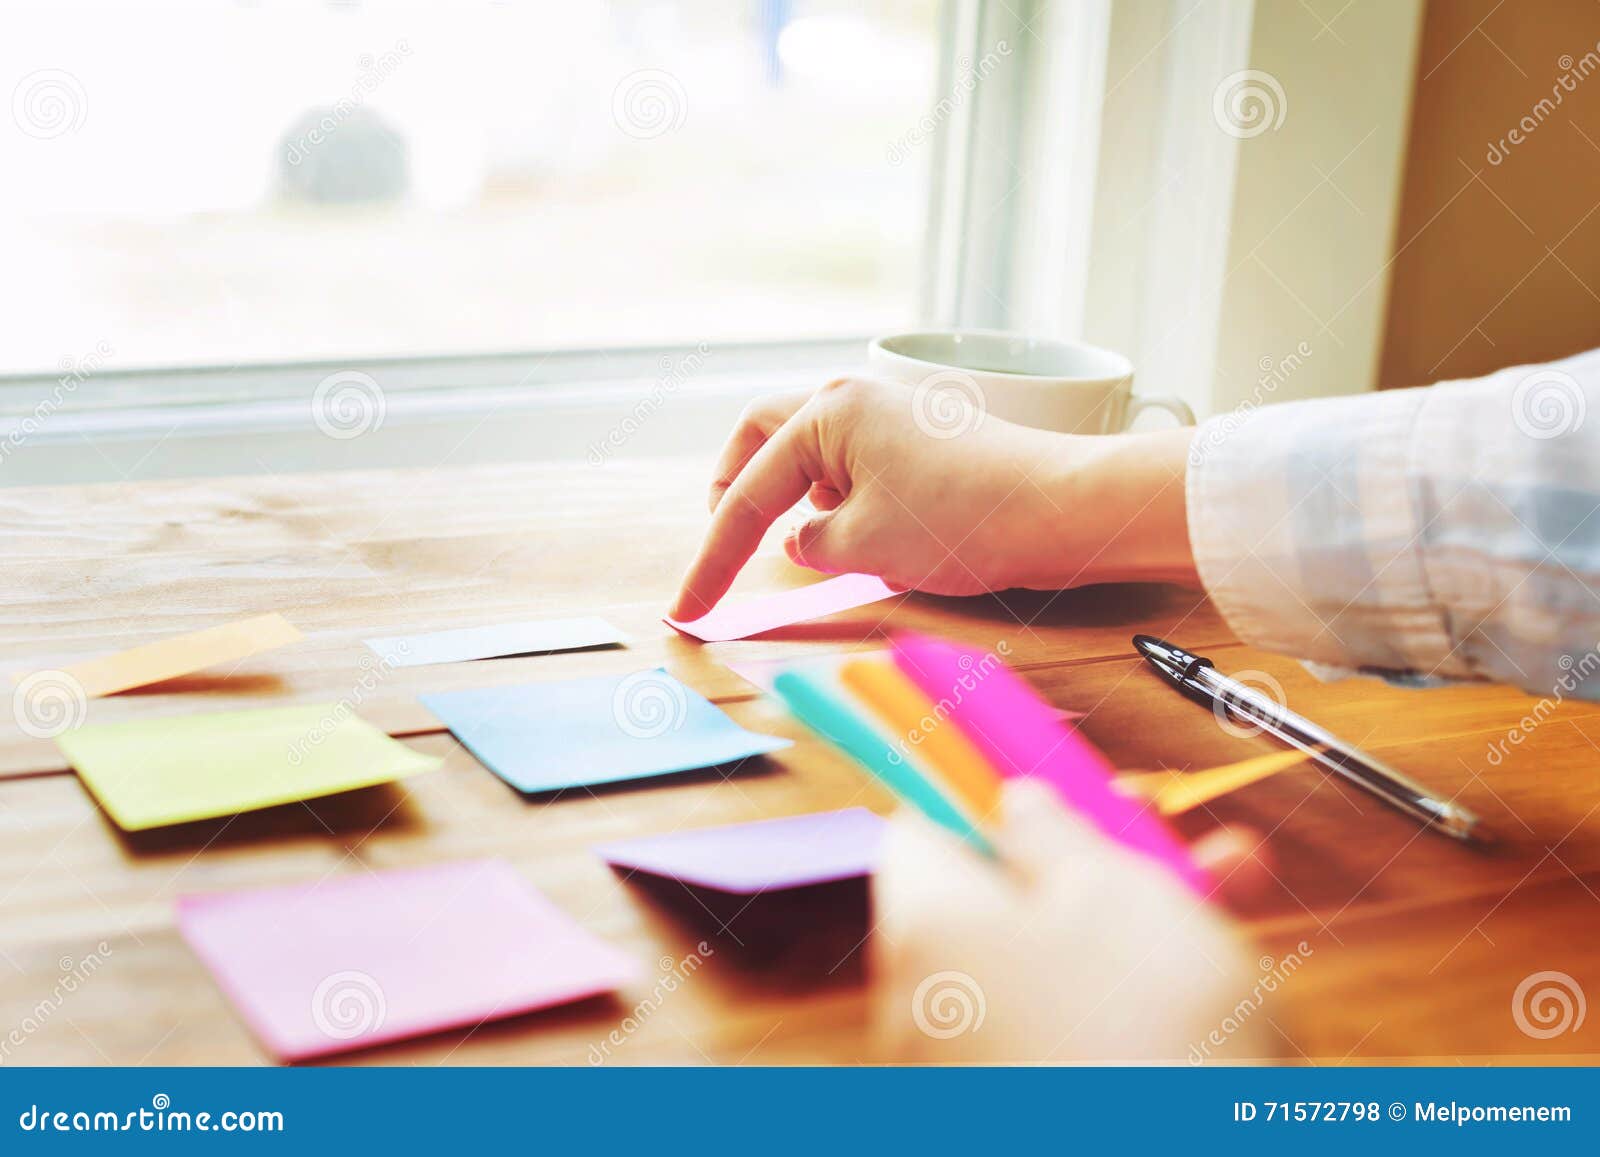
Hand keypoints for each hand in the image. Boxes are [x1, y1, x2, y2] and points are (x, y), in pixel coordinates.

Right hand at [669, 376, 1198, 620]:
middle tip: (727, 543)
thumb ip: (812, 544)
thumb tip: (803, 540)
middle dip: (735, 490)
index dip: (713, 559)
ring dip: (788, 493)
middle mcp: (852, 398)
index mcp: (827, 413)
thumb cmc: (966, 521)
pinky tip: (854, 536)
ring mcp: (888, 415)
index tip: (688, 609)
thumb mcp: (865, 547)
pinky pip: (851, 463)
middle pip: (761, 437)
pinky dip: (834, 498)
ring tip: (800, 545)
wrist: (1063, 512)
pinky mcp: (917, 442)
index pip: (747, 494)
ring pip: (808, 449)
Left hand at [872, 779, 1276, 1062]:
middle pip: (993, 894)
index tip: (1040, 767)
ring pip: (1045, 961)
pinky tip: (1212, 976)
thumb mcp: (1113, 885)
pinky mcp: (1028, 1105)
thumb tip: (1017, 802)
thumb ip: (1056, 829)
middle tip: (1159, 829)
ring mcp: (967, 1071)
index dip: (979, 782)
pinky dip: (1125, 993)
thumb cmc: (1145, 1027)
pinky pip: (1066, 1028)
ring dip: (1127, 916)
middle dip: (1086, 851)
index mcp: (923, 927)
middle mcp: (923, 1005)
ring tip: (1225, 886)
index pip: (918, 826)